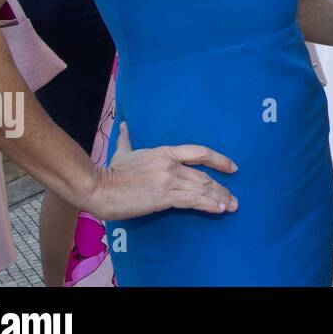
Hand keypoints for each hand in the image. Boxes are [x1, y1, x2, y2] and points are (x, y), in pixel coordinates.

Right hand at [80, 121, 238, 220]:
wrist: (98, 187)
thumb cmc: (110, 172)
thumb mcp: (122, 152)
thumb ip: (127, 138)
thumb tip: (123, 124)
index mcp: (165, 152)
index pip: (199, 152)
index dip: (219, 159)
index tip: (232, 167)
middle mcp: (171, 164)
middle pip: (204, 175)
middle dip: (222, 188)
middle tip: (234, 199)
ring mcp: (168, 179)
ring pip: (201, 188)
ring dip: (220, 198)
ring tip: (232, 206)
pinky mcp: (164, 196)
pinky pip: (193, 200)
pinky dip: (209, 204)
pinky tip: (219, 209)